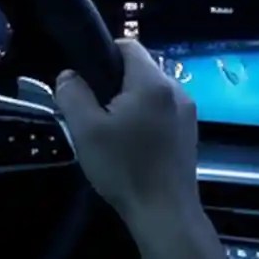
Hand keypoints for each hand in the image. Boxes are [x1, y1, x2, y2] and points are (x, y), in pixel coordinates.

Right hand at [55, 39, 200, 234]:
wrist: (164, 213)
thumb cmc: (124, 168)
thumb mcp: (86, 130)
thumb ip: (73, 94)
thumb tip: (69, 75)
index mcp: (152, 82)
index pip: (127, 45)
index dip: (102, 54)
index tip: (84, 79)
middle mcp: (176, 90)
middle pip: (139, 69)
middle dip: (113, 83)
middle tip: (91, 110)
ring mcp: (187, 112)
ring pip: (150, 92)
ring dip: (129, 102)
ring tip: (110, 130)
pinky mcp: (189, 133)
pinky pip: (161, 111)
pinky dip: (144, 118)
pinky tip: (131, 145)